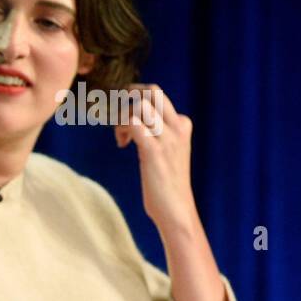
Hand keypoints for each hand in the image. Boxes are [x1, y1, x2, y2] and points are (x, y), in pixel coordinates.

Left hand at [114, 84, 199, 232]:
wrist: (175, 209)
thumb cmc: (166, 182)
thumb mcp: (167, 150)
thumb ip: (158, 132)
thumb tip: (136, 119)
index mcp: (183, 124)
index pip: (157, 94)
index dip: (135, 100)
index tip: (126, 119)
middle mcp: (178, 127)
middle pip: (152, 92)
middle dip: (128, 98)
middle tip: (117, 117)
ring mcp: (167, 139)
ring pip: (140, 106)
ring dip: (122, 117)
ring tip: (121, 137)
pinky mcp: (154, 152)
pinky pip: (133, 124)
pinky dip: (121, 129)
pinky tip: (122, 144)